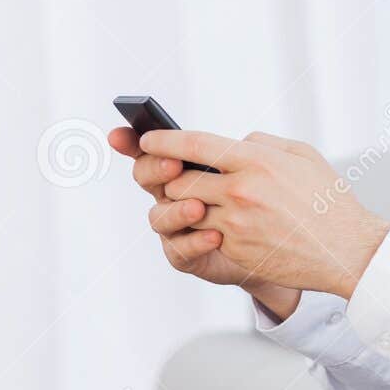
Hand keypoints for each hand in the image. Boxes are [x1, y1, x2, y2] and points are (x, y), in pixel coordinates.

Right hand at [108, 125, 253, 287]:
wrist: (270, 246)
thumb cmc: (256, 203)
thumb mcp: (251, 169)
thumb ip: (238, 154)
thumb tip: (242, 140)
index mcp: (179, 169)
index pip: (150, 150)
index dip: (130, 142)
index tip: (118, 135)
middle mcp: (170, 196)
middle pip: (145, 177)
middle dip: (156, 169)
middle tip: (176, 165)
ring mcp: (174, 226)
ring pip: (159, 217)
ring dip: (178, 210)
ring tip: (199, 207)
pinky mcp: (184, 255)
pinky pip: (180, 249)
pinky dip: (195, 241)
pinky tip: (215, 235)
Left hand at [135, 127, 389, 297]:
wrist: (348, 251)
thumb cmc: (329, 202)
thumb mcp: (303, 156)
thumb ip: (262, 143)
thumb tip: (233, 142)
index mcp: (256, 160)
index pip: (194, 144)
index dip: (163, 140)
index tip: (147, 140)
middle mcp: (241, 190)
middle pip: (180, 180)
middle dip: (172, 179)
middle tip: (174, 177)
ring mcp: (237, 224)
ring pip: (189, 211)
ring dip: (190, 208)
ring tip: (204, 204)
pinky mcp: (238, 251)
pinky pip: (208, 236)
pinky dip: (210, 231)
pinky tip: (228, 228)